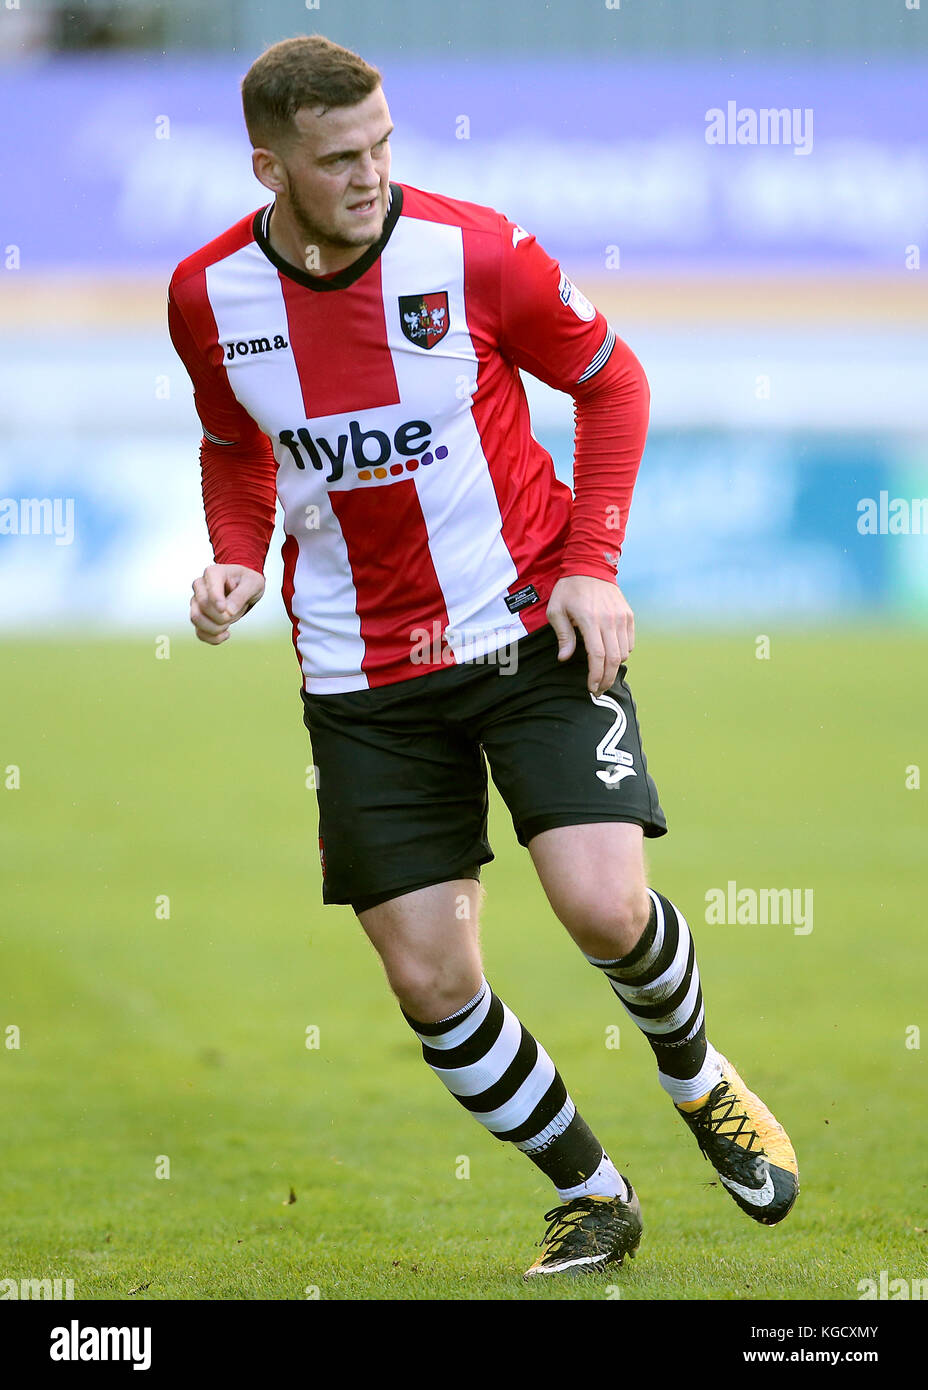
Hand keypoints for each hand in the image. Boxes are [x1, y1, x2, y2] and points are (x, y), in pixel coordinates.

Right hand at [190, 563, 264, 644]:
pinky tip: (226, 634)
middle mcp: (200, 585)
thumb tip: (228, 612)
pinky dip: (213, 638)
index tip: (227, 611)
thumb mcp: (253, 584)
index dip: (217, 603)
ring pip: (196, 619)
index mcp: (213, 573)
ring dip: (216, 628)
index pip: (208, 591)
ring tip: (229, 624)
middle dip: (221, 617)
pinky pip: (199, 632)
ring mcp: (196, 600)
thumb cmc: (248, 581)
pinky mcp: (198, 615)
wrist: (244, 586)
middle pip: (202, 607)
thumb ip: (241, 595)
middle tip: (234, 614)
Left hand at [546, 575, 634, 695]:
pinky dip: (622, 653)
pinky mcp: (628, 615)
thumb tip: (565, 658)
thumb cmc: (568, 590)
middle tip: (599, 690)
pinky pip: (630, 642)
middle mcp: (609, 620)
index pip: (597, 656)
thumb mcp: (556, 610)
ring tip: (604, 675)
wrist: (590, 566)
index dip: (595, 676)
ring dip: (614, 668)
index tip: (591, 688)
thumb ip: (563, 635)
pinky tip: (611, 656)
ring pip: (623, 653)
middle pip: (614, 659)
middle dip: (607, 679)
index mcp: (590, 620)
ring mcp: (621, 617)